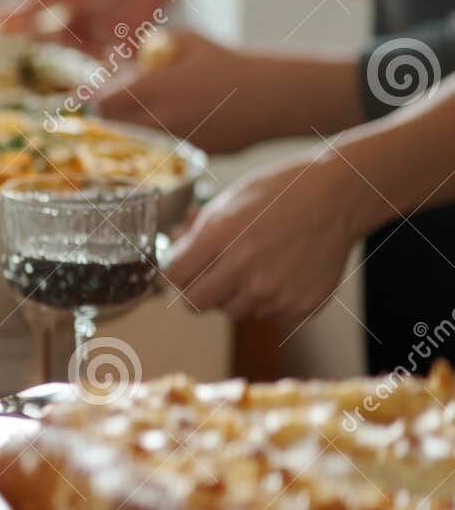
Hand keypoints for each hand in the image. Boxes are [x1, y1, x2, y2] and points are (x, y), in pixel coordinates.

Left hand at [93, 29, 282, 155]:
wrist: (275, 95)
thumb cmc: (230, 64)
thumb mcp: (190, 42)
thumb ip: (154, 45)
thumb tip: (126, 48)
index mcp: (155, 89)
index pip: (104, 103)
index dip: (92, 100)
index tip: (85, 98)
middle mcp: (162, 119)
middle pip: (116, 125)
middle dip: (109, 116)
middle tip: (110, 106)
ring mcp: (177, 140)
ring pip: (139, 139)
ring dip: (134, 127)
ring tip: (145, 111)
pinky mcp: (195, 153)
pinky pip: (167, 147)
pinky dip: (163, 135)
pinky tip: (178, 121)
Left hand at [165, 152, 366, 326]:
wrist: (337, 198)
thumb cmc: (280, 193)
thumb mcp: (228, 201)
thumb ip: (196, 233)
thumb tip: (172, 254)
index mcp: (221, 236)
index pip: (174, 277)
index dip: (176, 273)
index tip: (184, 269)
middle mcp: (246, 268)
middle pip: (195, 303)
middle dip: (198, 290)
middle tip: (212, 276)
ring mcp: (275, 291)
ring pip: (233, 311)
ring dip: (237, 295)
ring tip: (257, 267)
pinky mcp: (300, 306)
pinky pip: (268, 316)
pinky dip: (271, 301)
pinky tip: (283, 273)